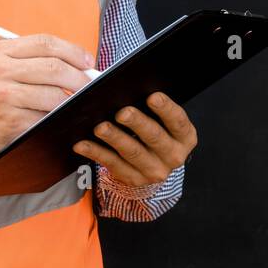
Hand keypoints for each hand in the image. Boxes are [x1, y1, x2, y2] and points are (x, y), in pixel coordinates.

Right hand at [0, 33, 94, 164]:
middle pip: (53, 67)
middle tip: (89, 84)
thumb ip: (31, 60)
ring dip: (70, 101)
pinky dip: (57, 119)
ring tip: (74, 103)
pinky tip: (56, 118)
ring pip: (54, 95)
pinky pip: (46, 117)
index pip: (44, 43)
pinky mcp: (10, 121)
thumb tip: (77, 63)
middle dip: (79, 77)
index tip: (88, 61)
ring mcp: (4, 96)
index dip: (72, 51)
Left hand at [72, 92, 196, 187]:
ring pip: (132, 152)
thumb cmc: (154, 131)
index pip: (178, 121)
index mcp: (184, 137)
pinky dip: (96, 153)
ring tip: (100, 127)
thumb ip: (151, 107)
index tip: (152, 96)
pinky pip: (112, 165)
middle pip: (154, 137)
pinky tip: (82, 143)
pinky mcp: (134, 179)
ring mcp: (154, 171)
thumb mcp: (162, 120)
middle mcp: (173, 156)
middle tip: (122, 112)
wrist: (154, 164)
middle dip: (137, 123)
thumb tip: (127, 88)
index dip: (166, 109)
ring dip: (115, 138)